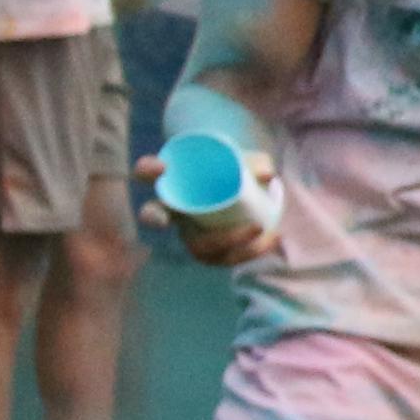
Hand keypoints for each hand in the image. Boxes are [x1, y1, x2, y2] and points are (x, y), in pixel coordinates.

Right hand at [137, 146, 283, 270]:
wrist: (248, 193)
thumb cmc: (237, 171)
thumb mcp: (247, 161)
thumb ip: (256, 163)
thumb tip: (267, 174)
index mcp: (173, 180)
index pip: (146, 173)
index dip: (147, 170)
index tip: (162, 168)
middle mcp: (173, 210)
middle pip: (153, 216)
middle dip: (154, 218)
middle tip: (167, 219)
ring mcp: (189, 234)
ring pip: (197, 246)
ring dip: (228, 240)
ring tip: (260, 227)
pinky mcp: (209, 253)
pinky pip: (223, 257)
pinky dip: (250, 250)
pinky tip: (273, 238)